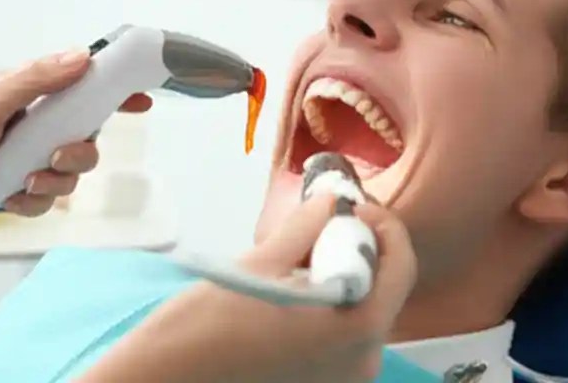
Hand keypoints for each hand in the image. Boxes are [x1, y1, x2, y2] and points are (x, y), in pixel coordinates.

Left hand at [0, 49, 151, 247]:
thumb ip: (36, 81)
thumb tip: (81, 56)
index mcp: (12, 94)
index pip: (71, 84)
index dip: (107, 90)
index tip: (140, 98)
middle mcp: (16, 125)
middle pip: (79, 134)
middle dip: (78, 149)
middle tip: (59, 153)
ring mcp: (12, 160)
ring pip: (65, 172)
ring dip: (53, 179)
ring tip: (24, 180)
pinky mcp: (5, 193)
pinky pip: (42, 199)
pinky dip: (30, 201)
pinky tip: (6, 199)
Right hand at [77, 195, 417, 382]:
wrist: (167, 378)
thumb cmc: (205, 327)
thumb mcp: (258, 266)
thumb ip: (304, 230)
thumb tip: (331, 201)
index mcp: (355, 328)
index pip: (400, 265)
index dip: (381, 226)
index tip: (350, 206)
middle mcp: (362, 362)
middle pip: (381, 289)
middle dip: (356, 249)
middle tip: (320, 222)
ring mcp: (343, 381)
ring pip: (359, 311)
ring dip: (340, 276)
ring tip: (295, 256)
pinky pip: (340, 337)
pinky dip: (326, 307)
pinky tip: (288, 292)